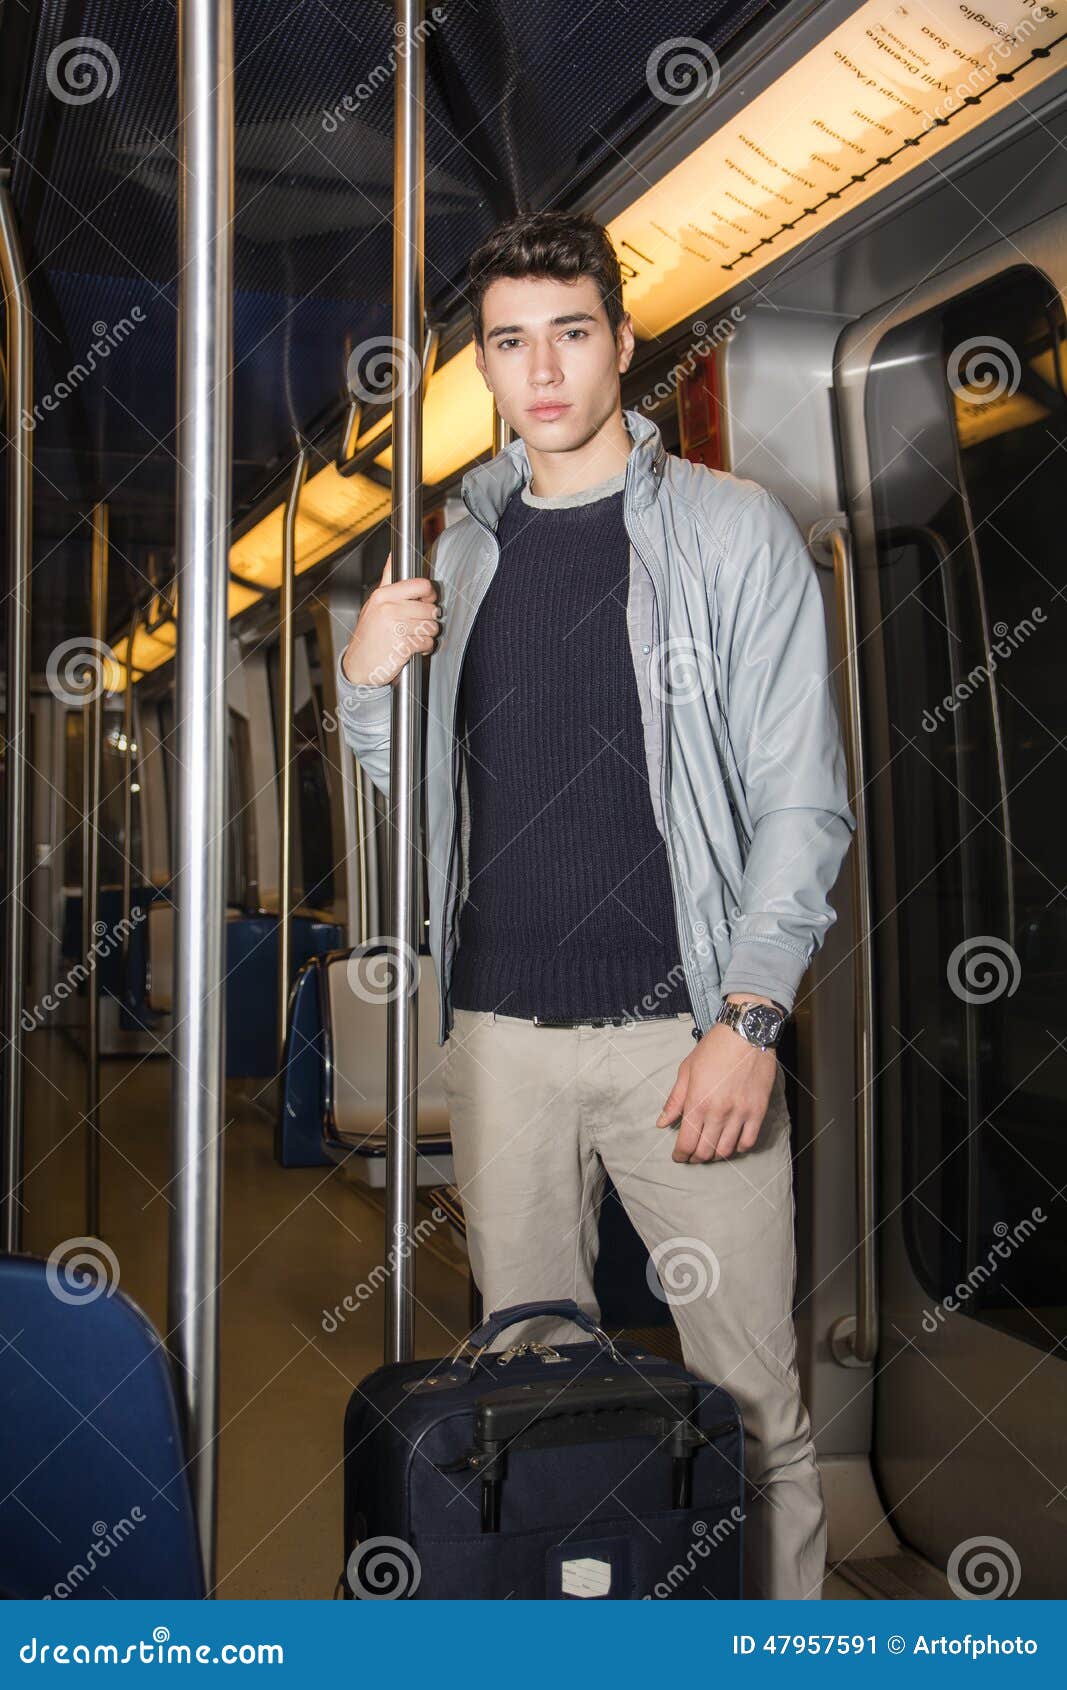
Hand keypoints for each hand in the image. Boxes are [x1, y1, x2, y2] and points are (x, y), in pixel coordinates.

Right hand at [341, 553, 440, 686]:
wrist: (357, 665)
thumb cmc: (368, 635)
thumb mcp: (374, 604)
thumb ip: (388, 580)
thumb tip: (393, 554)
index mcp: (383, 595)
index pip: (420, 585)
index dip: (430, 593)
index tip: (428, 600)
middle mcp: (388, 608)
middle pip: (430, 608)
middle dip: (429, 619)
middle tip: (417, 625)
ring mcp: (395, 627)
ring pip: (431, 626)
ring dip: (427, 635)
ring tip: (413, 637)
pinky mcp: (402, 645)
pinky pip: (427, 643)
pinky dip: (424, 648)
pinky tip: (412, 649)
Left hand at [655, 999, 777, 1161]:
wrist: (746, 1033)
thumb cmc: (714, 1048)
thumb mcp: (687, 1070)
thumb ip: (675, 1100)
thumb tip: (662, 1123)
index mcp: (697, 1102)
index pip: (687, 1143)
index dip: (680, 1155)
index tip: (678, 1156)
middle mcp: (718, 1112)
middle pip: (705, 1151)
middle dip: (695, 1158)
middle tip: (692, 1155)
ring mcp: (740, 1113)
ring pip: (726, 1150)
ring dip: (715, 1155)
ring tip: (710, 1151)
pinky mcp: (758, 1111)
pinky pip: (748, 1141)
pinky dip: (738, 1148)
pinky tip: (732, 1143)